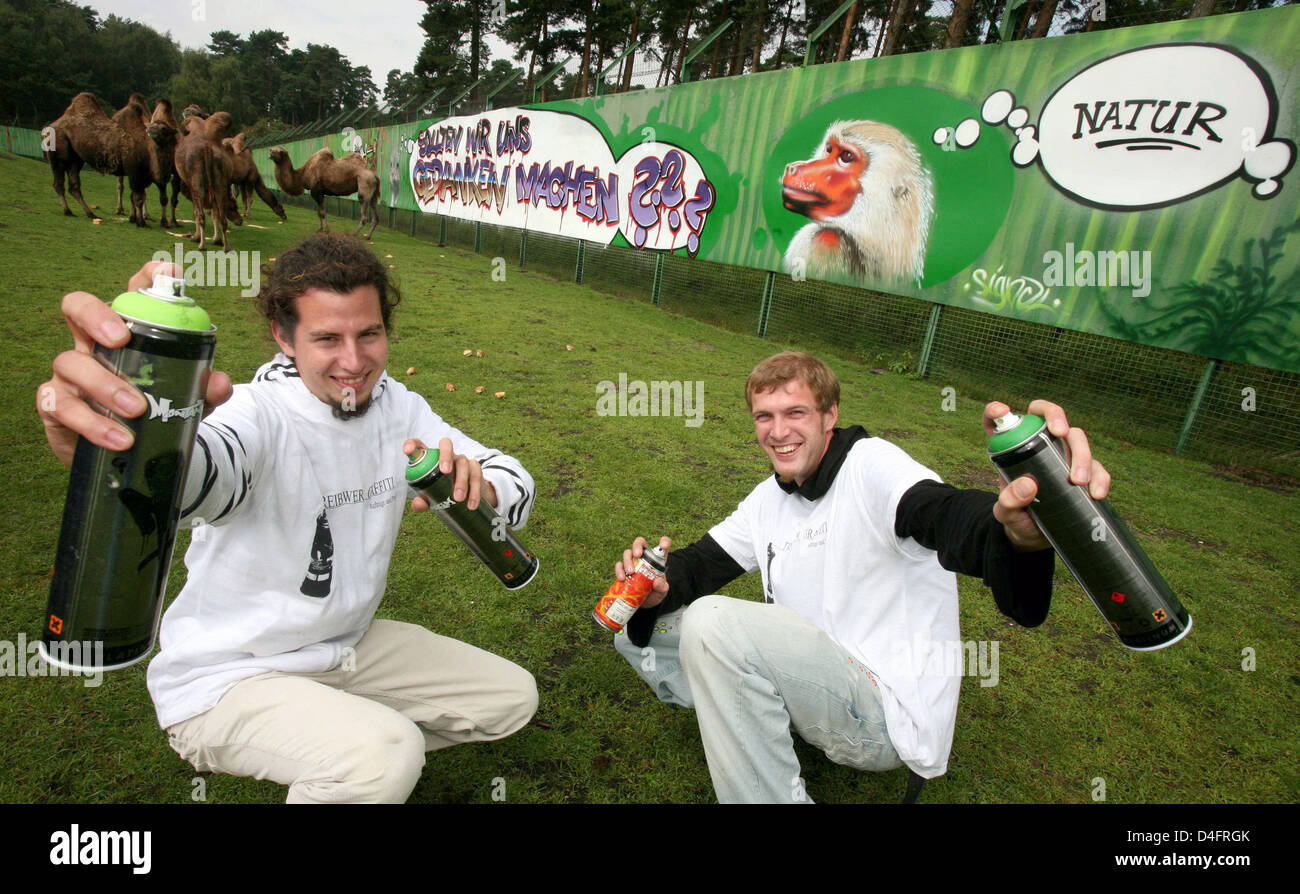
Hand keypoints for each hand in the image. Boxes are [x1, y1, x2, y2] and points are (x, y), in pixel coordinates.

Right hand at [37, 261, 232, 467]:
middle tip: (121, 339)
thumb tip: (218, 382)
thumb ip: (203, 391)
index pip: (132, 293)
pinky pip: (60, 406)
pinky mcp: (55, 406)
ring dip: (105, 385)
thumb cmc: (154, 413)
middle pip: (78, 307)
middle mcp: (91, 344)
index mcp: (127, 333)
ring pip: (71, 362)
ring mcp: (69, 373)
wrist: (125, 456)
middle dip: (96, 315)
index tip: (170, 272)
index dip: (148, 277)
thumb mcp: (185, 402)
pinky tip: (117, 438)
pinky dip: (91, 423)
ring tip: (137, 409)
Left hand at [404, 437, 496, 511]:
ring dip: (461, 480)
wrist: (467, 499)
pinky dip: (474, 490)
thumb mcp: (431, 498)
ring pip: (463, 463)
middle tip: (445, 472)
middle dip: (445, 456)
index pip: (420, 445)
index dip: (412, 444)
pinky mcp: (475, 468)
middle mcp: (447, 455)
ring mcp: (461, 460)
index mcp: (431, 459)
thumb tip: (418, 504)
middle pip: (446, 444)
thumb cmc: (443, 493)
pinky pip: (476, 474)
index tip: (407, 451)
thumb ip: (422, 501)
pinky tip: (471, 503)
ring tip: (458, 498)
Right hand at [617, 535, 671, 608]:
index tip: (663, 546)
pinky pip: (619, 565)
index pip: (662, 546)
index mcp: (657, 559)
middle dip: (637, 546)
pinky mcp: (624, 571)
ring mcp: (633, 563)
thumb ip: (662, 586)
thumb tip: (657, 581)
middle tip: (637, 555)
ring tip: (630, 572)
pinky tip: (622, 578)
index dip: (664, 542)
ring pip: (627, 553)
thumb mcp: (662, 591)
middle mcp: (644, 558)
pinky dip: (619, 570)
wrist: (645, 603)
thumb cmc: (655, 593)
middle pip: (640, 543)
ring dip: (627, 560)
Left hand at [983, 399, 1110, 550]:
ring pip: (1077, 438)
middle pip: (1049, 417)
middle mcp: (1038, 445)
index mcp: (1011, 449)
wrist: (1035, 538)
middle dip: (1056, 417)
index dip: (997, 411)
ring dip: (1081, 454)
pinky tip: (1096, 493)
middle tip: (1059, 432)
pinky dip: (1100, 477)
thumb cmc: (1016, 517)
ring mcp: (1062, 456)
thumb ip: (1009, 501)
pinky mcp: (1083, 473)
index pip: (999, 420)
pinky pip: (1097, 468)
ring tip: (1077, 481)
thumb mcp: (1006, 513)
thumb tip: (1028, 485)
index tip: (1001, 412)